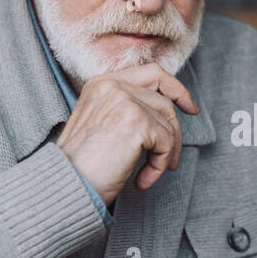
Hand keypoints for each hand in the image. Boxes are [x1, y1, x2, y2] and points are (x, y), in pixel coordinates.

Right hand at [56, 64, 198, 205]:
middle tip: (172, 161)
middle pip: (165, 101)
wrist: (66, 185)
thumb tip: (166, 111)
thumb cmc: (81, 165)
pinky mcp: (137, 121)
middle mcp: (113, 85)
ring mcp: (125, 100)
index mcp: (102, 83)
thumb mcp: (101, 125)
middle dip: (174, 132)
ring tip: (147, 175)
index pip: (152, 72)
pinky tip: (141, 181)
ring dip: (165, 155)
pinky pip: (167, 142)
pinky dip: (159, 166)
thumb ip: (126, 109)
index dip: (176, 89)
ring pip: (168, 124)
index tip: (190, 108)